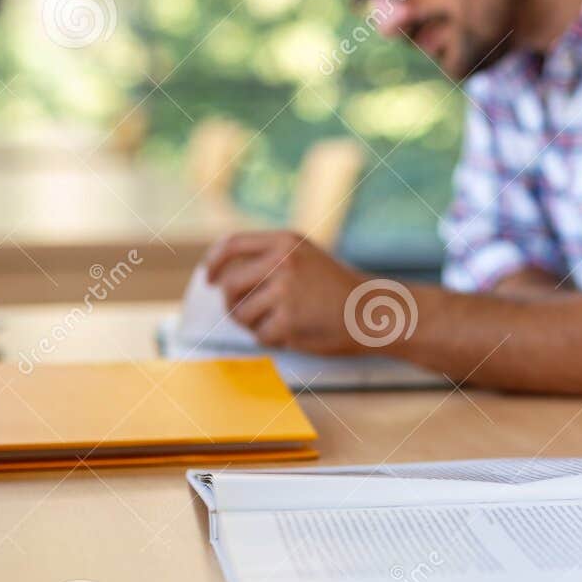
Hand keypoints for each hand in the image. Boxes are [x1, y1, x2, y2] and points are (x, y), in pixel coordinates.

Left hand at [205, 231, 368, 355]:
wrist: (373, 312)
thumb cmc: (337, 289)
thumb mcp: (306, 256)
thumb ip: (269, 258)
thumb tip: (221, 276)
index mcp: (286, 241)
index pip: (233, 245)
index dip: (214, 263)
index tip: (208, 278)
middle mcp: (282, 260)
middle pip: (230, 285)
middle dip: (232, 304)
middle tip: (246, 314)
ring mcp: (285, 290)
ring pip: (242, 314)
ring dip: (255, 325)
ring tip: (283, 323)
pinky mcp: (287, 320)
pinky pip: (261, 336)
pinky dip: (274, 340)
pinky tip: (297, 333)